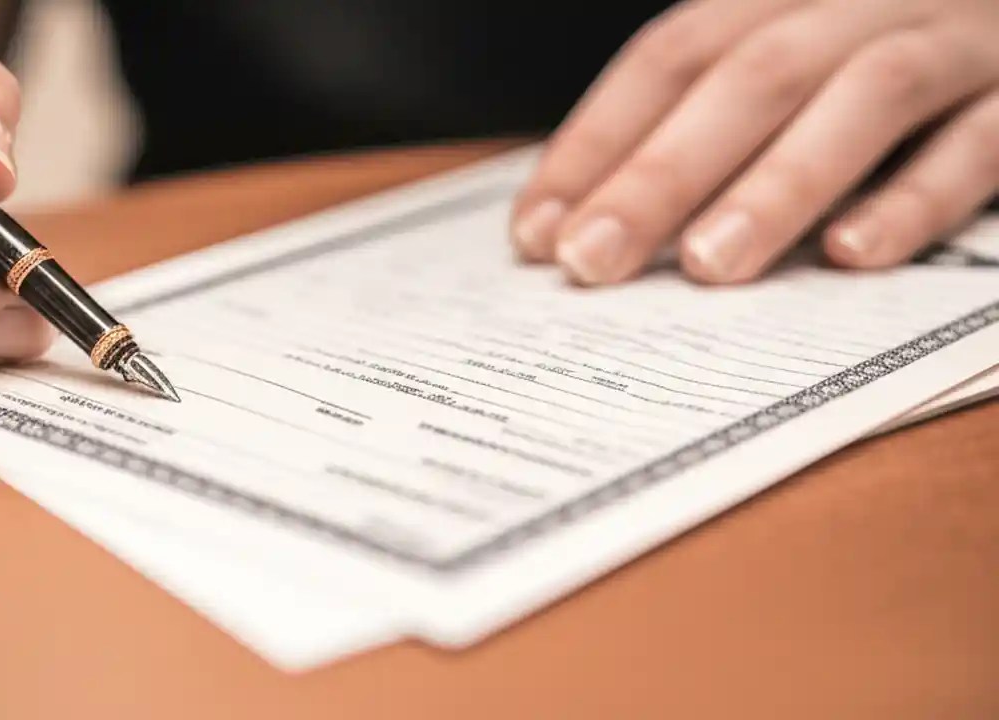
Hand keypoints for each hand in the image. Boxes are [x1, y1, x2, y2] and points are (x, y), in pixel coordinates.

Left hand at [511, 0, 998, 284]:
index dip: (597, 138)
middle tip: (590, 260)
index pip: (673, 56)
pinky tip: (851, 254)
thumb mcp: (798, 74)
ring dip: (778, 182)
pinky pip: (982, 140)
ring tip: (706, 264)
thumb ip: (715, 128)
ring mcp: (960, 40)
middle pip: (750, 74)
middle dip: (660, 171)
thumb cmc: (896, 65)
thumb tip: (586, 222)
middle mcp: (866, 4)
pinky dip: (916, 197)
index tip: (537, 230)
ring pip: (864, 93)